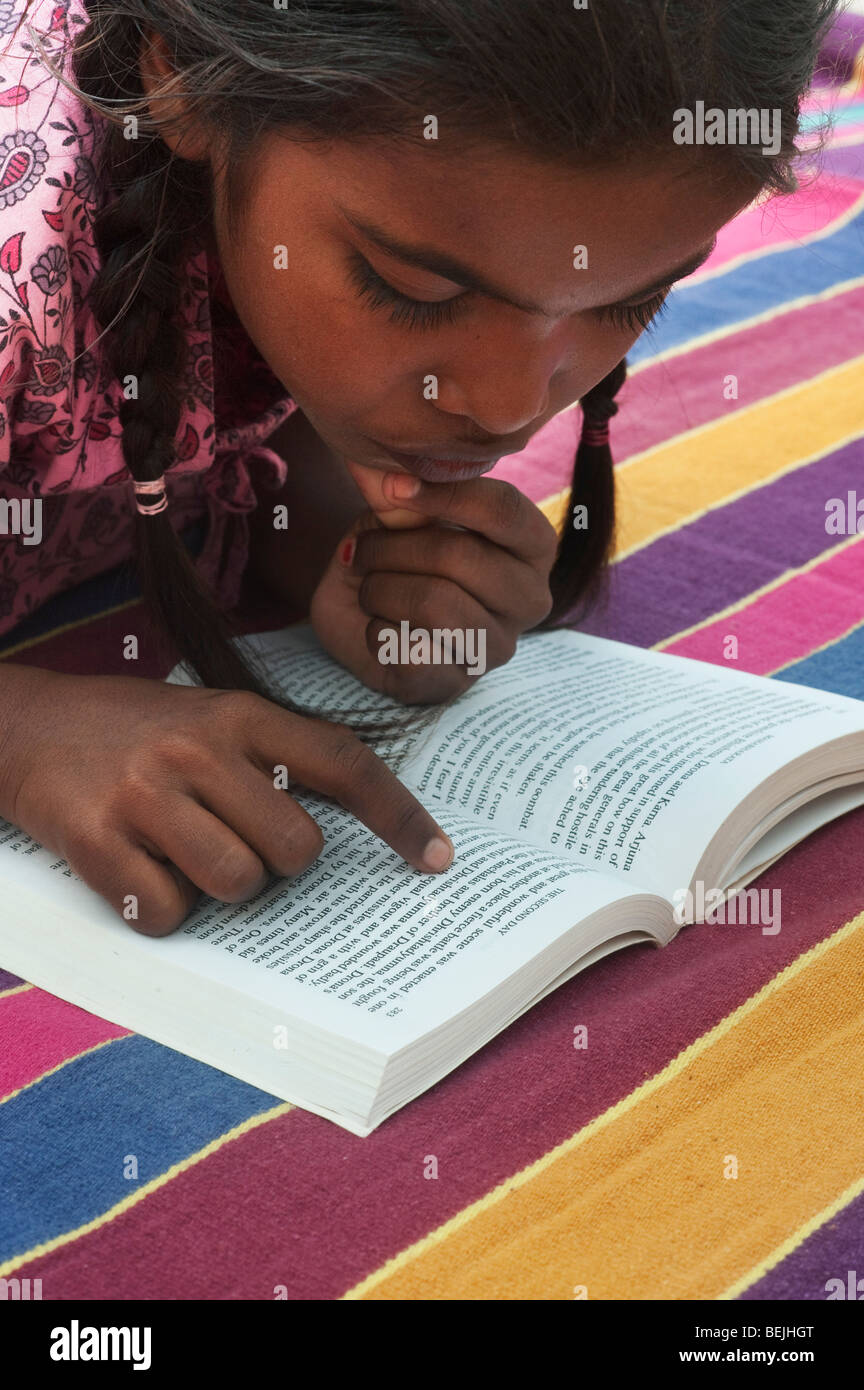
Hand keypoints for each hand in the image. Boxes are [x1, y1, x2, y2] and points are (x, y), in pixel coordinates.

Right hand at [0, 666, 454, 934]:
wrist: (25, 724)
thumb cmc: (137, 731)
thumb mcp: (211, 716)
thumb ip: (275, 757)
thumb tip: (343, 834)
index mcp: (239, 715)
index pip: (343, 763)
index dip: (399, 815)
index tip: (438, 858)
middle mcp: (197, 750)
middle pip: (296, 848)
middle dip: (280, 863)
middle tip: (240, 842)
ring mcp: (144, 795)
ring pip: (238, 884)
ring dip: (224, 890)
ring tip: (187, 855)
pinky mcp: (94, 841)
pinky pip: (169, 913)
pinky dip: (164, 910)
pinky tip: (141, 872)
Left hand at [309, 460, 557, 702]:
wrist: (357, 620)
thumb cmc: (392, 558)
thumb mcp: (395, 516)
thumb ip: (399, 495)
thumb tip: (383, 473)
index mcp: (532, 546)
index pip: (504, 510)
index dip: (445, 495)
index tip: (393, 488)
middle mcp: (530, 599)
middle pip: (460, 556)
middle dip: (391, 549)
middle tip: (362, 552)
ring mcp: (498, 648)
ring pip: (433, 604)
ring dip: (379, 590)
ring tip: (369, 589)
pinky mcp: (457, 684)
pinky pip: (411, 652)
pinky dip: (376, 632)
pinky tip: (377, 628)